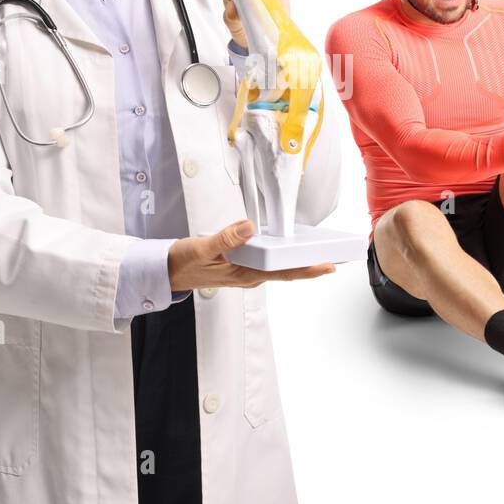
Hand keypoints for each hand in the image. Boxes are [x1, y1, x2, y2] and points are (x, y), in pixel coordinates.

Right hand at [168, 219, 334, 291]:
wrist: (166, 272)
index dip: (308, 270)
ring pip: (279, 268)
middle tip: (337, 259)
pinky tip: (290, 249)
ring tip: (321, 254)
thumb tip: (249, 227)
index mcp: (244, 274)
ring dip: (300, 262)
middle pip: (287, 271)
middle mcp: (249, 276)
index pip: (282, 273)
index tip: (329, 265)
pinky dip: (282, 257)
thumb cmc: (183, 262)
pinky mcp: (241, 266)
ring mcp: (246, 273)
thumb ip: (226, 238)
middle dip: (312, 266)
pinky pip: (268, 263)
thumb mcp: (202, 248)